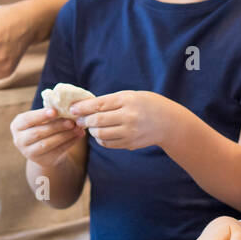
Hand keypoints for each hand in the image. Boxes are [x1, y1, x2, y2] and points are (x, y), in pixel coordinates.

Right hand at [10, 105, 84, 167]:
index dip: (40, 115)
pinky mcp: (41, 161)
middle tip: (72, 121)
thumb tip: (66, 107)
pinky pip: (57, 151)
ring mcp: (29, 153)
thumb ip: (49, 113)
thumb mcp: (41, 119)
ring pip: (48, 144)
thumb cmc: (43, 126)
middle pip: (38, 133)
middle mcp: (19, 140)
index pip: (27, 119)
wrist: (43, 148)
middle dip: (56, 126)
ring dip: (65, 135)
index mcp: (17, 125)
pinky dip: (69, 142)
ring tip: (78, 128)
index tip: (55, 111)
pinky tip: (78, 135)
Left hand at [69, 90, 183, 150]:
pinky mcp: (130, 143)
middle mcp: (128, 116)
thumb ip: (110, 101)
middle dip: (84, 120)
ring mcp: (130, 132)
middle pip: (97, 120)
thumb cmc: (147, 104)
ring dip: (92, 130)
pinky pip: (108, 143)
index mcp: (127, 100)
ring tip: (91, 126)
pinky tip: (101, 134)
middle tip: (78, 119)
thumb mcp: (131, 96)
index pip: (99, 104)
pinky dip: (100, 139)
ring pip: (100, 134)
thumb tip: (85, 106)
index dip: (82, 107)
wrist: (168, 122)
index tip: (72, 109)